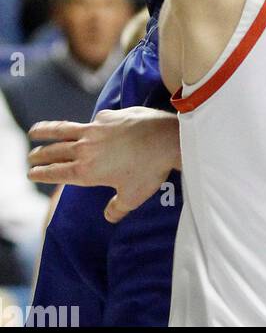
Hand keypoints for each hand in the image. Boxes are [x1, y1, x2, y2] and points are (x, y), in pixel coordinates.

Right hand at [28, 109, 180, 222]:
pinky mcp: (109, 115)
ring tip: (34, 131)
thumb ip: (116, 209)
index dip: (42, 173)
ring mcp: (96, 129)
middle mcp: (86, 149)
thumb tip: (108, 216)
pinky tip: (89, 126)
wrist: (167, 139)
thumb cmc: (150, 171)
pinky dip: (87, 125)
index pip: (56, 172)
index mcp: (86, 171)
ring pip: (65, 129)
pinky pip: (94, 121)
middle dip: (40, 154)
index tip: (32, 173)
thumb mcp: (132, 198)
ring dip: (47, 130)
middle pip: (55, 151)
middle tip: (30, 157)